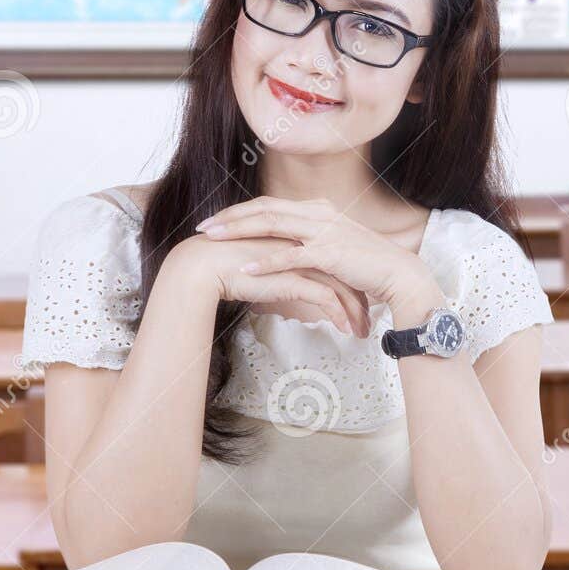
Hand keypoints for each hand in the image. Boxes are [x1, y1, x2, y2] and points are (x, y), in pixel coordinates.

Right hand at [167, 233, 371, 337]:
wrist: (202, 267)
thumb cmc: (223, 266)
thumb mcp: (259, 267)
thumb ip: (275, 270)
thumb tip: (284, 282)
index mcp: (295, 238)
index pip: (332, 260)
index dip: (346, 282)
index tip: (356, 302)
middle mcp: (302, 245)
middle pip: (342, 272)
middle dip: (358, 298)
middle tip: (366, 320)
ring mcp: (300, 260)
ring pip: (339, 286)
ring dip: (354, 310)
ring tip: (361, 331)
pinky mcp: (294, 276)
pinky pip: (326, 298)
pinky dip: (339, 315)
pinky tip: (346, 331)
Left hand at [196, 197, 441, 318]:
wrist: (398, 274)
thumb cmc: (367, 265)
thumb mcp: (334, 246)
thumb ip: (310, 242)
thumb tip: (285, 248)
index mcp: (317, 209)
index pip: (270, 204)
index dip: (240, 211)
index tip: (215, 221)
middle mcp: (318, 213)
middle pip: (264, 209)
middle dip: (230, 217)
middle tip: (203, 227)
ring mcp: (324, 231)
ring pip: (272, 225)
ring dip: (239, 232)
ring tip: (213, 241)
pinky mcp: (330, 253)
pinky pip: (291, 256)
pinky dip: (266, 262)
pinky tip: (245, 270)